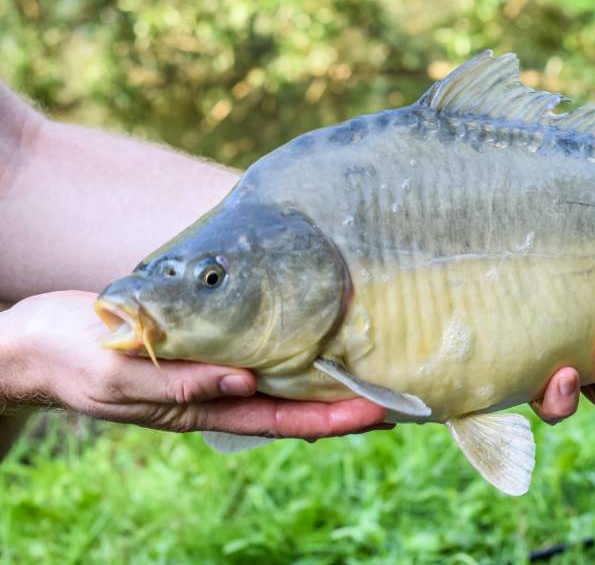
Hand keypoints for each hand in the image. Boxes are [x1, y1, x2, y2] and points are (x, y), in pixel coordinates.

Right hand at [0, 291, 388, 438]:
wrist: (29, 343)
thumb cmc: (68, 357)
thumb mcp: (121, 374)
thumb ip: (181, 383)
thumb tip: (242, 384)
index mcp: (196, 408)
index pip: (278, 421)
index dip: (329, 421)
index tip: (376, 413)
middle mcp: (210, 394)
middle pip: (288, 407)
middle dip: (340, 404)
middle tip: (393, 392)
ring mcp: (204, 372)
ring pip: (275, 382)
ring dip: (319, 378)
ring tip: (365, 364)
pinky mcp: (196, 346)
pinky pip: (251, 354)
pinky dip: (285, 351)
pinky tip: (306, 338)